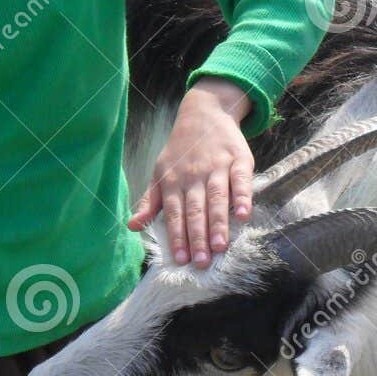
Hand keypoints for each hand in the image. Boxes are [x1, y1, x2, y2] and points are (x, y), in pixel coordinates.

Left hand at [128, 78, 253, 266]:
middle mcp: (193, 176)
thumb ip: (150, 201)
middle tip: (202, 261)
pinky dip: (242, 197)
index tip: (180, 259)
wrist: (204, 113)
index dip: (177, 236)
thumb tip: (132, 226)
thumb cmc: (181, 150)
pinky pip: (240, 180)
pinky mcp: (238, 159)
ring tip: (220, 246)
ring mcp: (216, 167)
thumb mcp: (160, 172)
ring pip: (216, 198)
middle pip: (195, 210)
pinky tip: (244, 215)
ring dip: (218, 223)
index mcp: (173, 181)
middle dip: (198, 237)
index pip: (174, 213)